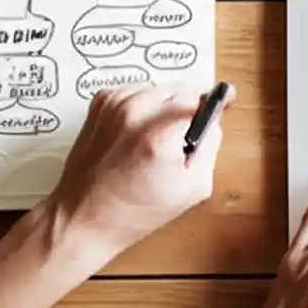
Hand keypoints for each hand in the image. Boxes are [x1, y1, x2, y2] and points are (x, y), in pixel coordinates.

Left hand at [44, 83, 235, 257]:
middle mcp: (135, 113)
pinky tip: (139, 131)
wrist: (84, 217)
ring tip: (157, 138)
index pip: (200, 98)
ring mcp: (114, 105)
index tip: (224, 100)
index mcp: (160, 136)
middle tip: (183, 138)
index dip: (214, 102)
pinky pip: (138, 92)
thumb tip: (213, 119)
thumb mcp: (194, 188)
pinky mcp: (101, 103)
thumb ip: (211, 145)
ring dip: (166, 106)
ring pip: (160, 89)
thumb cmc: (135, 211)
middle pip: (181, 91)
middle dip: (189, 109)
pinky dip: (144, 107)